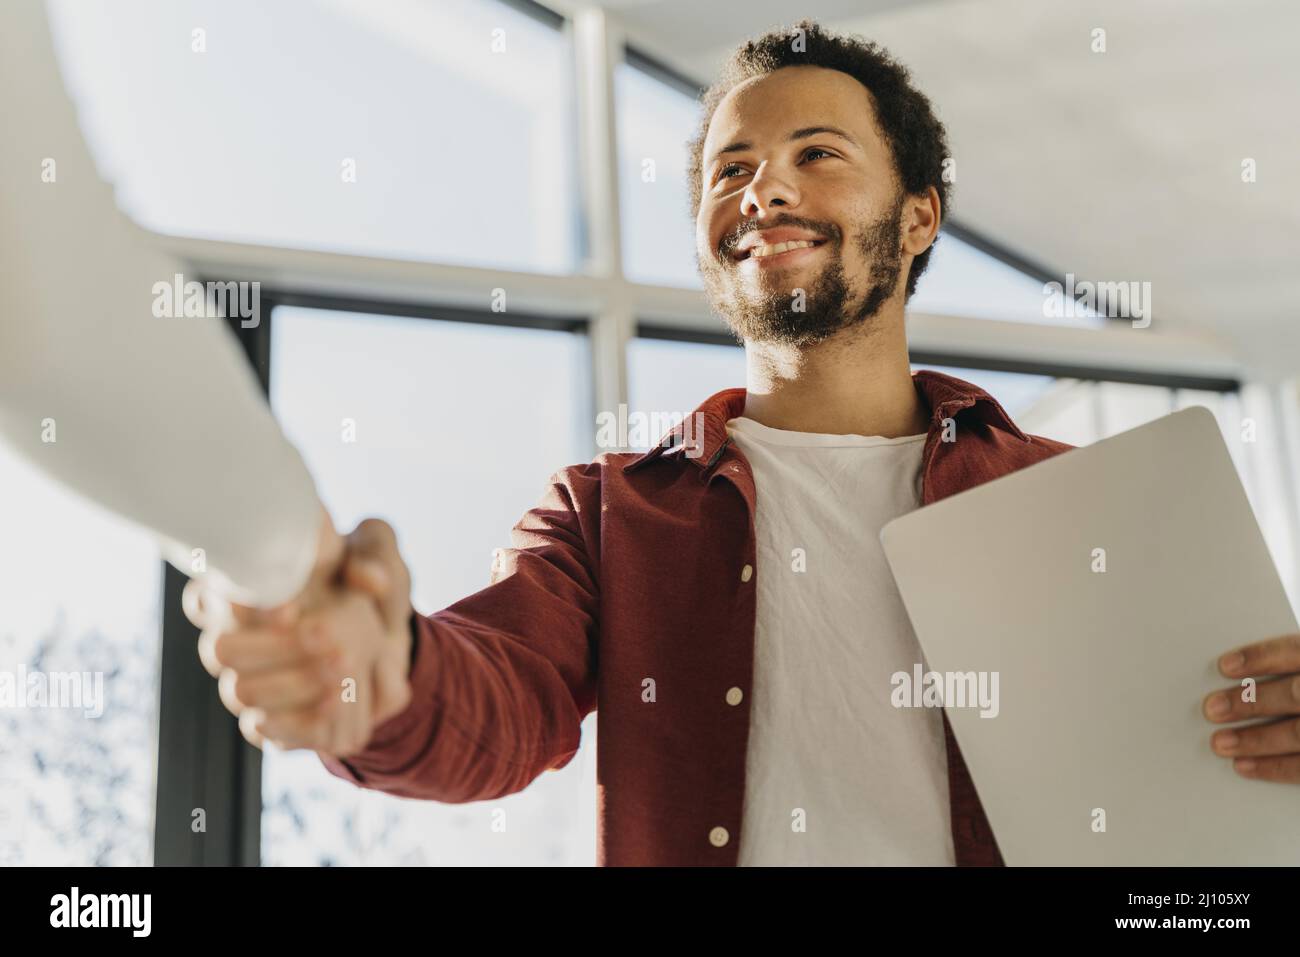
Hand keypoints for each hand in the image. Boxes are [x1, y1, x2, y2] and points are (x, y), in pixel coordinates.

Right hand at [187, 515, 414, 756]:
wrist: (389, 634)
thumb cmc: (364, 579)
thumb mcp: (377, 550)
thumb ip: (373, 551)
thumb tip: (370, 578)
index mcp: (247, 587)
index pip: (204, 598)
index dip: (234, 602)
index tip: (290, 607)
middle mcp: (236, 635)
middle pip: (219, 650)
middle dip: (273, 647)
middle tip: (327, 635)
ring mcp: (249, 679)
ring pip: (241, 692)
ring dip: (293, 683)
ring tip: (344, 666)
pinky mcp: (270, 718)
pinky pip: (265, 729)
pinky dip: (301, 720)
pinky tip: (336, 702)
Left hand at [1203, 633, 1299, 782]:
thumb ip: (1290, 669)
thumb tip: (1235, 673)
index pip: (1297, 651)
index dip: (1261, 657)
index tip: (1224, 666)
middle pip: (1297, 694)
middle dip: (1251, 702)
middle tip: (1212, 708)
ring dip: (1256, 740)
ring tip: (1220, 743)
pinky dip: (1276, 769)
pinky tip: (1246, 767)